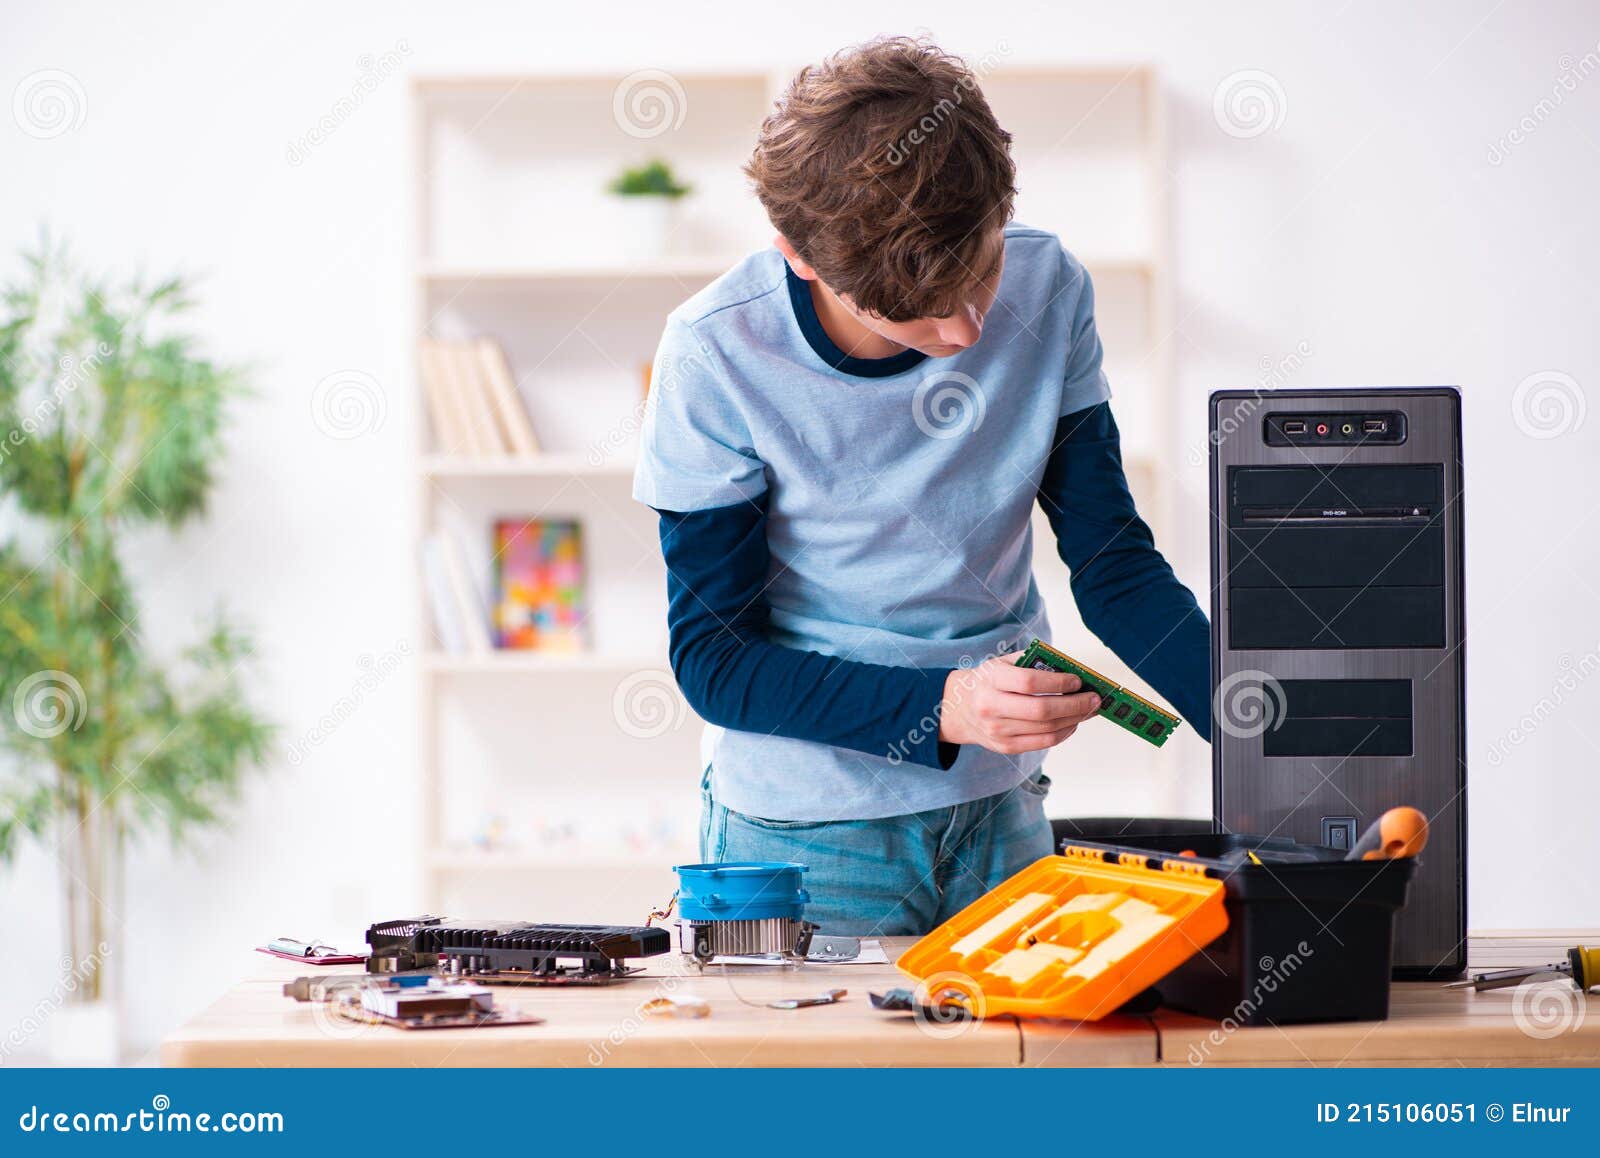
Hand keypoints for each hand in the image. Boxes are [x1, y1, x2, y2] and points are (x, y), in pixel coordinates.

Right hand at [938, 652, 1104, 754]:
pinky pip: (1043, 742)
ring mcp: (998, 730)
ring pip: (1046, 729)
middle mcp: (991, 706)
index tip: (1077, 681)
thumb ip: (1033, 661)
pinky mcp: (1005, 746)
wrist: (957, 709)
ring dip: (1074, 720)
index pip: (1030, 682)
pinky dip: (1063, 733)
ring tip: (1088, 710)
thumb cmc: (988, 681)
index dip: (1058, 683)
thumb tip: (1071, 669)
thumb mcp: (1003, 663)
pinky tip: (1073, 723)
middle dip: (1074, 705)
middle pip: (1042, 711)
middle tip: (1094, 699)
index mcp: (991, 679)